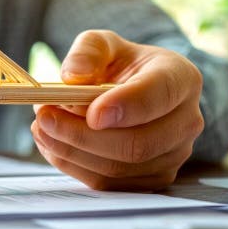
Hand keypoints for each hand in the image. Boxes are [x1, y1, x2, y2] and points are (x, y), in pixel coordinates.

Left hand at [32, 30, 203, 190]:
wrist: (132, 91)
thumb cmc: (120, 66)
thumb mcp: (102, 44)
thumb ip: (88, 51)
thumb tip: (73, 76)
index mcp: (180, 79)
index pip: (159, 96)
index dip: (125, 107)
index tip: (91, 113)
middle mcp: (186, 121)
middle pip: (137, 143)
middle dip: (82, 134)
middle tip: (44, 117)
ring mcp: (172, 155)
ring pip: (119, 168)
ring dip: (72, 152)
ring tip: (41, 129)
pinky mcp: (151, 179)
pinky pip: (109, 184)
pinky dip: (74, 166)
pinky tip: (52, 145)